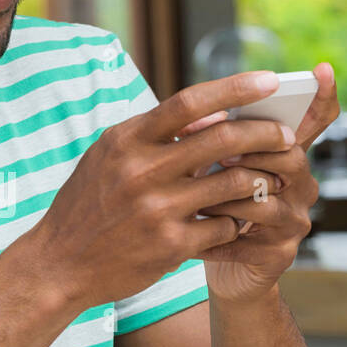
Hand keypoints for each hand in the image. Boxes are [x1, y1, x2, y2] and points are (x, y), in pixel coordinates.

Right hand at [36, 70, 321, 313]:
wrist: (59, 264)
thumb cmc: (87, 206)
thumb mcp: (108, 158)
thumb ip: (152, 135)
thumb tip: (206, 116)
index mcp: (126, 141)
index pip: (189, 102)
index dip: (235, 89)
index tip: (270, 82)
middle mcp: (142, 171)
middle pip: (223, 139)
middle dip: (266, 134)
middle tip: (287, 137)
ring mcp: (158, 210)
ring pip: (233, 183)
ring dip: (261, 180)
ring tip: (270, 180)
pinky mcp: (170, 246)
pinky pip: (224, 225)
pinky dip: (237, 221)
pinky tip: (237, 220)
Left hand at [190, 63, 339, 303]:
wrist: (211, 261)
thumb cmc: (209, 205)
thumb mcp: (208, 166)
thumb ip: (210, 139)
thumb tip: (203, 114)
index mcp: (285, 155)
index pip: (315, 121)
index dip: (322, 97)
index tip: (320, 70)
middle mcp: (299, 184)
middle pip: (290, 156)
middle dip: (251, 151)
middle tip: (218, 155)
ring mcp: (293, 219)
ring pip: (266, 198)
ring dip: (224, 197)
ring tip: (194, 201)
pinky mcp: (278, 252)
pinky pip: (248, 237)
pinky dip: (215, 233)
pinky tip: (192, 233)